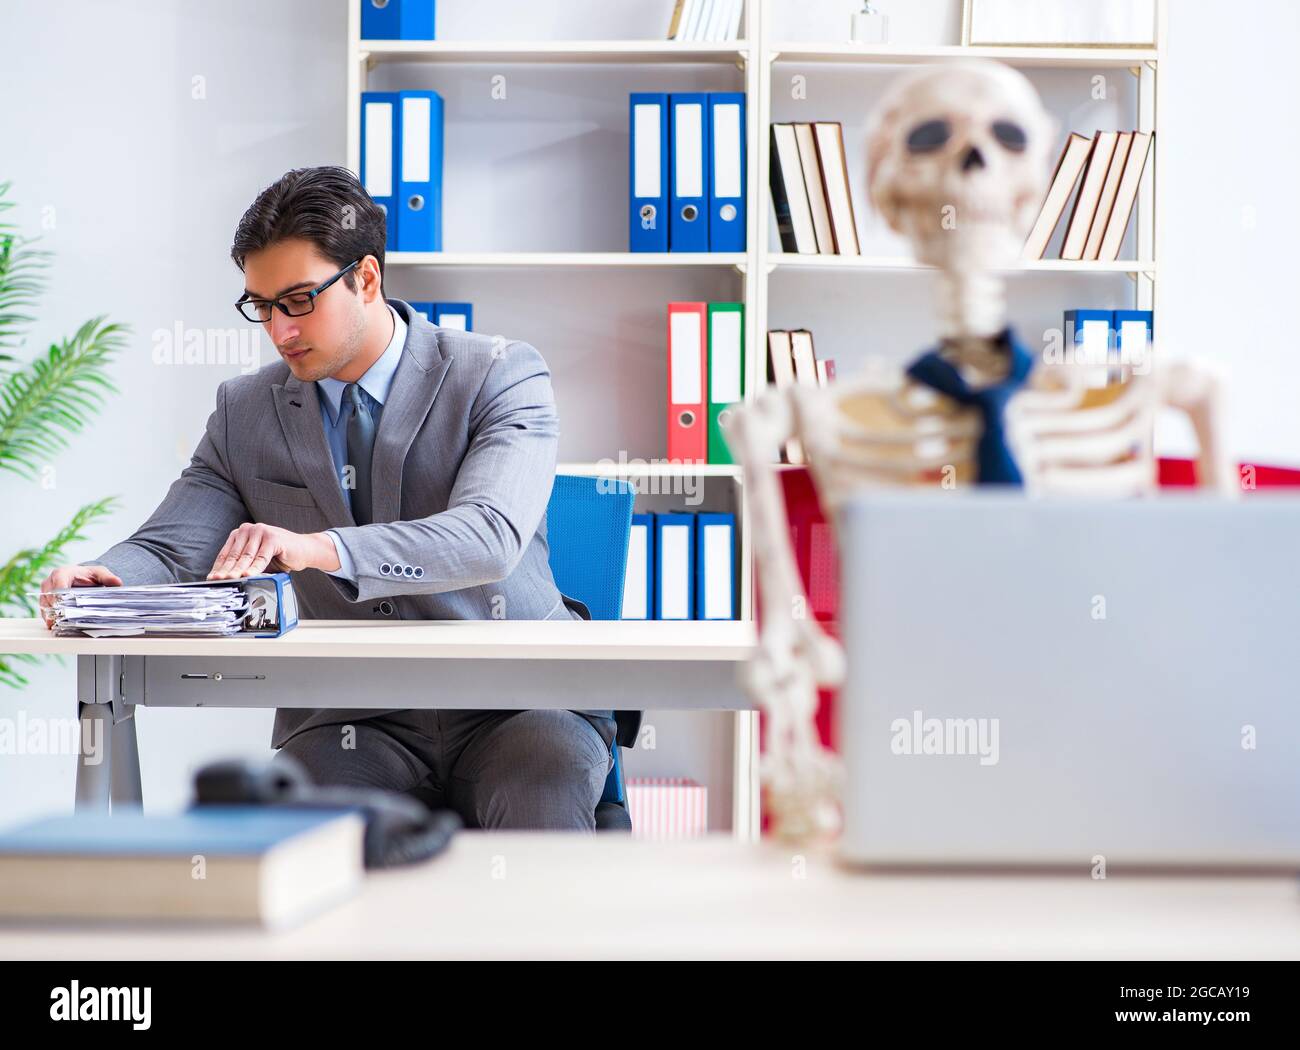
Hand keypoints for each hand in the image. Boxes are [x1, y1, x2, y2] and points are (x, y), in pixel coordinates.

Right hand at [39, 565, 122, 629]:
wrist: (81, 577)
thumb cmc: (88, 575)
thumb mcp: (99, 573)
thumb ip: (107, 577)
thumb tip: (117, 582)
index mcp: (61, 573)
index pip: (58, 586)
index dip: (61, 598)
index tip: (67, 607)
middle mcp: (49, 583)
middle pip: (49, 598)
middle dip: (57, 609)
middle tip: (65, 619)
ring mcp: (45, 593)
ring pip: (44, 606)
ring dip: (52, 616)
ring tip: (59, 625)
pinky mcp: (45, 602)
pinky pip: (44, 612)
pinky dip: (51, 619)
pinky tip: (57, 626)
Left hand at [207, 524, 339, 578]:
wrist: (305, 550)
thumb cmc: (280, 556)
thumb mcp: (258, 561)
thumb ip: (244, 566)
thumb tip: (228, 580)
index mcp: (241, 533)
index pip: (226, 553)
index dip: (219, 568)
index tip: (212, 579)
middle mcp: (249, 529)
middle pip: (235, 555)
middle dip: (226, 570)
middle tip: (218, 581)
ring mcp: (261, 531)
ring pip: (247, 557)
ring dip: (238, 571)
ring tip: (231, 580)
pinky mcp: (273, 538)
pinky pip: (261, 557)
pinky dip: (255, 568)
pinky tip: (248, 575)